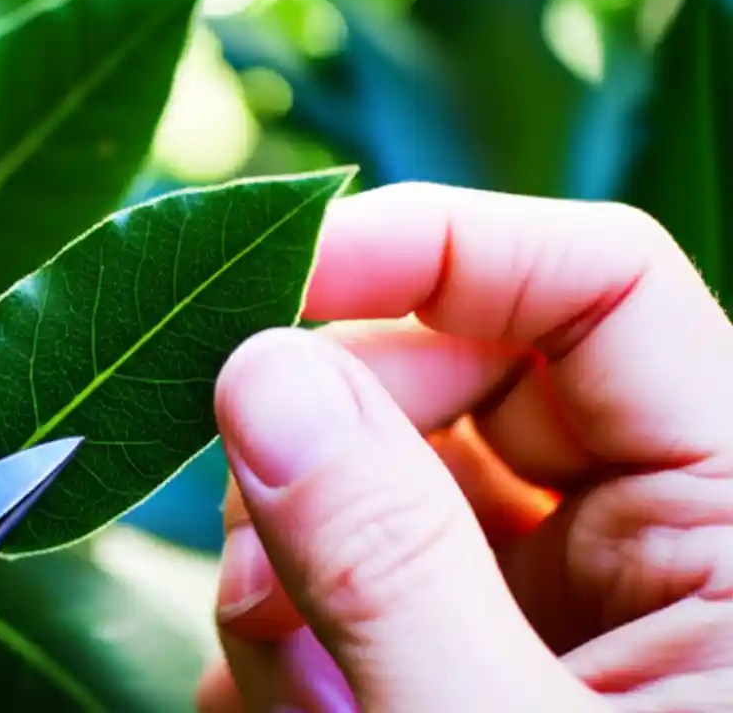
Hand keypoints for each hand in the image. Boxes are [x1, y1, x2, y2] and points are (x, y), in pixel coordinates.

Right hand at [198, 183, 732, 711]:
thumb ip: (390, 561)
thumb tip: (264, 373)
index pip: (603, 282)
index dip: (436, 246)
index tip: (276, 284)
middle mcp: (660, 534)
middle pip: (459, 375)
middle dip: (323, 454)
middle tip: (252, 574)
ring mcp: (568, 593)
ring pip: (388, 478)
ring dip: (293, 564)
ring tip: (284, 693)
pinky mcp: (494, 646)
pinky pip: (375, 569)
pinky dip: (299, 624)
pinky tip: (282, 702)